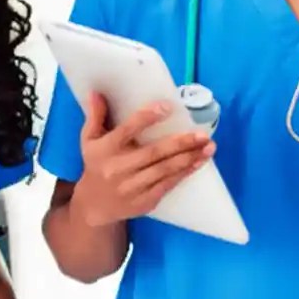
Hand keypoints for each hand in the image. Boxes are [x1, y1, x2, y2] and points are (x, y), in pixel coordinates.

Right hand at [71, 93, 215, 227]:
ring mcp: (131, 187)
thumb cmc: (96, 165)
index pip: (126, 131)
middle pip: (154, 153)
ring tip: (209, 146)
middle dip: (181, 143)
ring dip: (189, 158)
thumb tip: (96, 92)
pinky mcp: (143, 201)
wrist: (94, 206)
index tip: (167, 107)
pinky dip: (185, 173)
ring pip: (165, 170)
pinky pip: (167, 185)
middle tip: (202, 134)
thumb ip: (95, 116)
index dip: (146, 118)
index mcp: (105, 149)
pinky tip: (199, 162)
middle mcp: (117, 169)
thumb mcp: (89, 140)